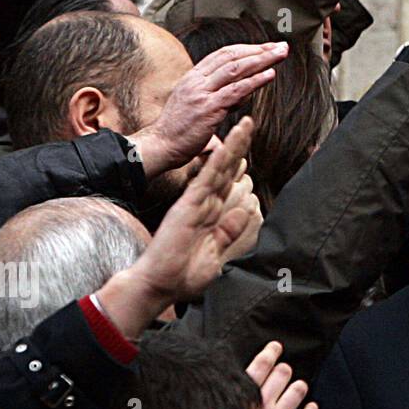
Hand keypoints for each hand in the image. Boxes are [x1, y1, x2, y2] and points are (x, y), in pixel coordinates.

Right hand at [97, 117, 255, 337]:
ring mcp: (197, 201)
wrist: (158, 285)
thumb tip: (247, 210)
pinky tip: (230, 144)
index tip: (249, 150)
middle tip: (250, 124)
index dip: (239, 167)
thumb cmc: (184, 276)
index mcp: (211, 215)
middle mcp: (204, 203)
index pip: (229, 185)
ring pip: (219, 167)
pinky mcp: (189, 204)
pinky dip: (220, 159)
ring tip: (247, 123)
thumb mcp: (216, 255)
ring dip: (234, 145)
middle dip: (239, 147)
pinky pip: (208, 177)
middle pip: (226, 170)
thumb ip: (230, 233)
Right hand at [129, 41, 286, 176]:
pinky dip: (255, 81)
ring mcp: (202, 94)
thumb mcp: (196, 105)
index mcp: (192, 78)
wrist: (159, 146)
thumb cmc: (178, 130)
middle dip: (259, 50)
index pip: (223, 55)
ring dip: (262, 60)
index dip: (246, 49)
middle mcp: (196, 81)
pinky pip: (236, 91)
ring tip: (280, 54)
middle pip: (232, 57)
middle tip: (280, 47)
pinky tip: (270, 75)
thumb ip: (219, 97)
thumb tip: (243, 93)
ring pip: (236, 70)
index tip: (266, 47)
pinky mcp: (208, 109)